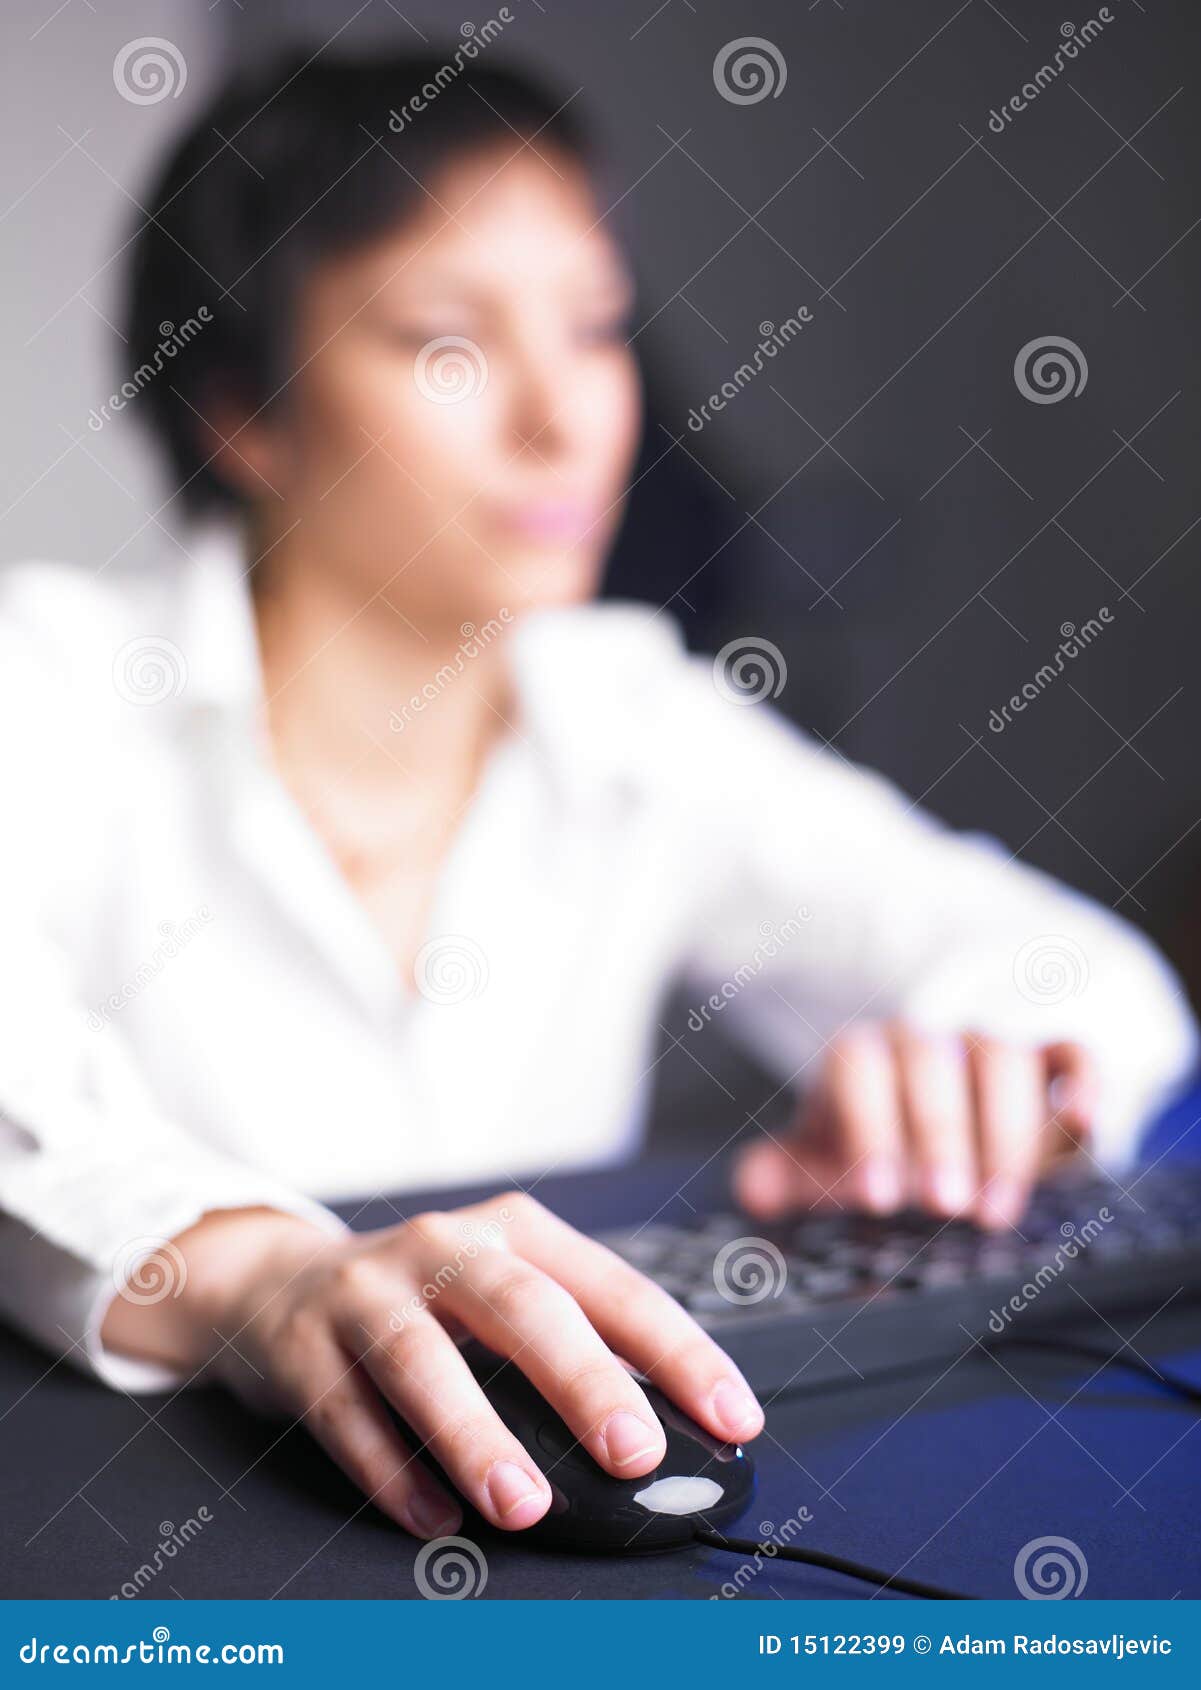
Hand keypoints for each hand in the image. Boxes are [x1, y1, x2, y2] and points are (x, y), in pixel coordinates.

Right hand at [101, 1192, 763, 1540]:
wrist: (278, 1280)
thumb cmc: (425, 1296)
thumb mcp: (503, 1284)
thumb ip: (575, 1337)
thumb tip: (668, 1427)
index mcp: (515, 1229)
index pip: (613, 1286)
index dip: (678, 1352)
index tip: (732, 1416)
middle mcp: (444, 1247)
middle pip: (521, 1307)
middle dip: (584, 1380)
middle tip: (634, 1452)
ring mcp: (367, 1293)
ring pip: (422, 1358)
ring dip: (477, 1435)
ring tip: (524, 1503)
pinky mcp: (304, 1348)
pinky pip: (348, 1415)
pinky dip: (393, 1472)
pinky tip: (434, 1519)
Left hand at [734, 1022, 1094, 1229]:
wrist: (936, 1130)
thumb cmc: (876, 1147)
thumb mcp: (826, 1164)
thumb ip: (785, 1173)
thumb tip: (753, 1186)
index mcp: (864, 1058)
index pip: (858, 1065)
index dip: (866, 1127)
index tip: (873, 1199)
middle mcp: (926, 1043)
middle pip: (932, 1061)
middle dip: (939, 1134)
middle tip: (943, 1206)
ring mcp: (989, 1049)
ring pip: (1002, 1057)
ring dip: (1005, 1131)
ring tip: (994, 1209)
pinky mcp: (1050, 1068)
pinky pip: (1071, 1053)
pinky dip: (1081, 1081)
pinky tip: (1082, 1121)